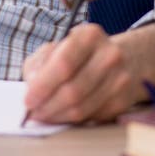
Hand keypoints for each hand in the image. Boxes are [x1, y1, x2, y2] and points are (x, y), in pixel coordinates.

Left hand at [22, 22, 141, 123]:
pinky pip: (92, 118)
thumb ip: (40, 62)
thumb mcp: (59, 46)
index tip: (28, 100)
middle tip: (34, 113)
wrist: (126, 57)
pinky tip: (64, 114)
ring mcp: (120, 79)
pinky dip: (73, 120)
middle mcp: (109, 55)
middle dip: (48, 107)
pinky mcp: (124, 101)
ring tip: (45, 115)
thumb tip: (32, 87)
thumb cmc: (81, 53)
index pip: (64, 64)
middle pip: (73, 91)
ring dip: (58, 117)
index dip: (43, 85)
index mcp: (90, 35)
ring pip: (82, 109)